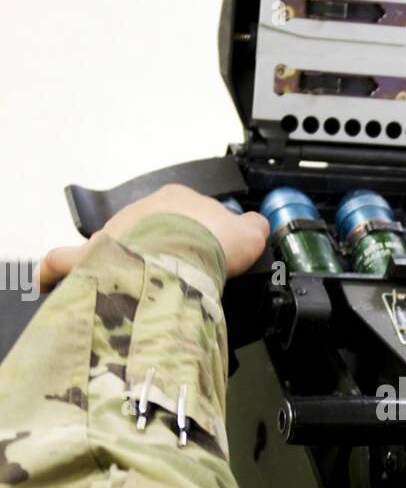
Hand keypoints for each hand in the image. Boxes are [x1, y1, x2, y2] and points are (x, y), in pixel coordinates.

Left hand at [37, 185, 268, 292]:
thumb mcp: (249, 234)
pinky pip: (66, 260)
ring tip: (143, 287)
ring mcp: (117, 232)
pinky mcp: (93, 257)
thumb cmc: (207, 247)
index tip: (211, 256)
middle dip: (165, 248)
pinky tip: (63, 279)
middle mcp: (143, 210)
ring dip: (127, 260)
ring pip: (119, 243)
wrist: (177, 260)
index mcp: (179, 199)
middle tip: (180, 276)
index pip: (192, 214)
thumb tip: (260, 228)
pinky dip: (64, 268)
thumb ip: (254, 229)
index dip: (204, 237)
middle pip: (155, 228)